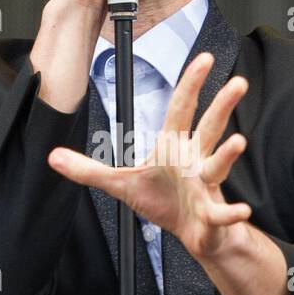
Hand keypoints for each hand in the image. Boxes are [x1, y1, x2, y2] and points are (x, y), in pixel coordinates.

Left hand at [46, 52, 251, 260]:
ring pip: (218, 165)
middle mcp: (195, 161)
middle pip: (210, 128)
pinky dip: (231, 213)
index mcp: (175, 148)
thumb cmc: (163, 203)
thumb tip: (52, 157)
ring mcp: (206, 187)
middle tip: (238, 83)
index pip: (182, 110)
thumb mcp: (120, 184)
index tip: (204, 59)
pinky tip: (240, 210)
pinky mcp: (212, 215)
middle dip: (223, 105)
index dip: (191, 84)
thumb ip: (88, 170)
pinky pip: (221, 213)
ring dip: (228, 154)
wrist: (194, 235)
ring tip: (237, 142)